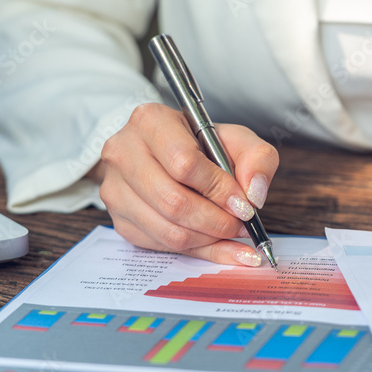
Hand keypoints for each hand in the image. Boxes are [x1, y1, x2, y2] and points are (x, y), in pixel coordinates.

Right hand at [91, 103, 279, 265]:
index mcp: (150, 121)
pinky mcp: (118, 218)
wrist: (162, 152)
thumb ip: (256, 158)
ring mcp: (115, 188)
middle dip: (216, 220)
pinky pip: (160, 245)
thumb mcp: (234, 138)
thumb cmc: (198, 144)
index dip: (218, 189)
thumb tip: (253, 195)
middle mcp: (123, 152)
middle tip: (241, 224)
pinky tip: (215, 243)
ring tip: (231, 233)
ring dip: (208, 239)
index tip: (243, 204)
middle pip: (173, 202)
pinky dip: (195, 250)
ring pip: (167, 230)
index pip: (183, 163)